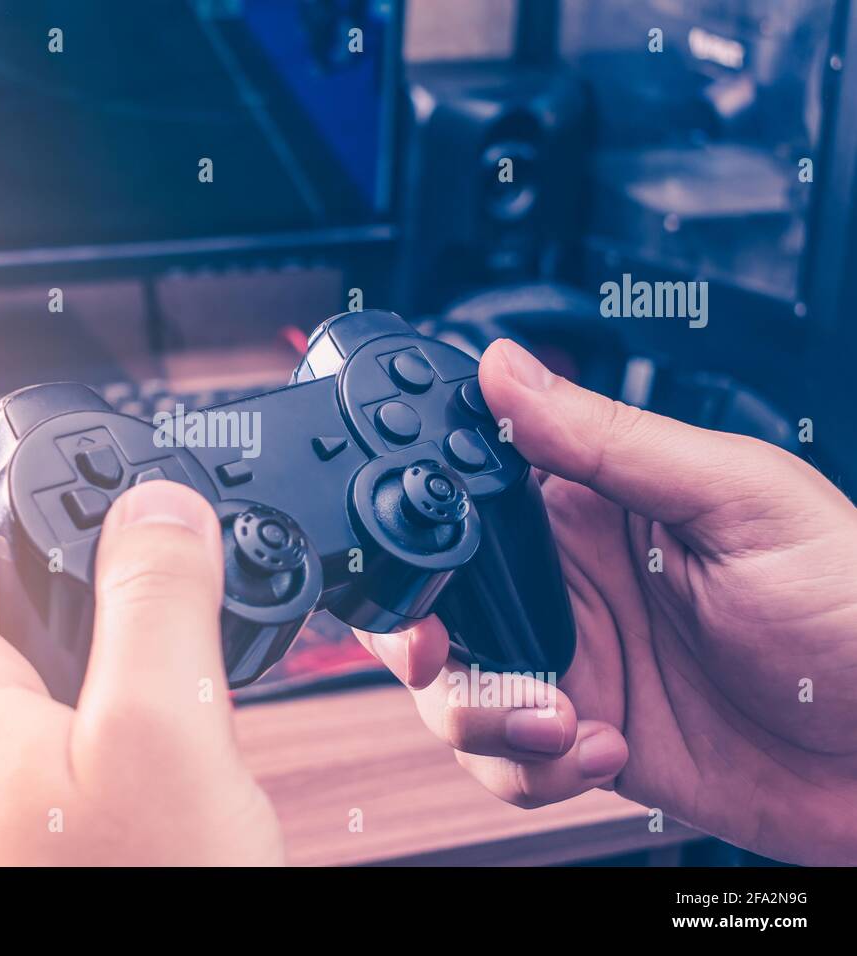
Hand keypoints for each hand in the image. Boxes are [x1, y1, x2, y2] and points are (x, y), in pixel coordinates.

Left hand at [0, 481, 283, 864]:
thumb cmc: (130, 919)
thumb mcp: (169, 738)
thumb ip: (158, 600)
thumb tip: (157, 508)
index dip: (7, 537)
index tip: (76, 549)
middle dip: (64, 636)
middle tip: (146, 663)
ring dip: (73, 716)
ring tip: (154, 746)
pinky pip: (6, 801)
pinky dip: (65, 785)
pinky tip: (135, 819)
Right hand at [359, 338, 856, 864]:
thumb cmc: (856, 603)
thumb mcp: (736, 499)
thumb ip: (610, 438)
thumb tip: (506, 367)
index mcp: (589, 508)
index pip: (465, 504)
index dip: (418, 535)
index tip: (411, 572)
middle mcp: (566, 587)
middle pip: (436, 606)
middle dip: (414, 641)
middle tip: (440, 657)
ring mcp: (573, 667)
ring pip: (454, 693)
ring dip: (481, 719)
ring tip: (562, 721)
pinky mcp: (584, 741)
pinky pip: (506, 762)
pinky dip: (531, 771)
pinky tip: (603, 751)